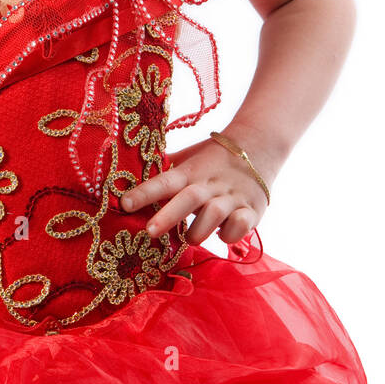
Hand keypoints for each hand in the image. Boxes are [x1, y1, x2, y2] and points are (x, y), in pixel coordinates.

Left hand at [120, 136, 275, 246]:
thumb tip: (127, 171)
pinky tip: (222, 235)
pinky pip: (240, 226)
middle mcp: (210, 184)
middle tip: (150, 231)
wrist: (260, 145)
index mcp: (191, 171)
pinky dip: (230, 234)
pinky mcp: (252, 210)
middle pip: (188, 198)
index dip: (144, 192)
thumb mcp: (189, 158)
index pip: (164, 181)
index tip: (124, 203)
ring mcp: (232, 197)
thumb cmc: (213, 158)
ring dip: (199, 230)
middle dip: (168, 215)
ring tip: (188, 238)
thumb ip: (164, 168)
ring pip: (214, 214)